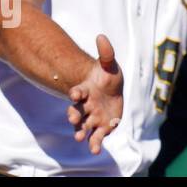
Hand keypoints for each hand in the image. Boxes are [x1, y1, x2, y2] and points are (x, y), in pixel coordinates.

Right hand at [66, 34, 123, 155]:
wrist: (112, 90)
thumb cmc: (108, 77)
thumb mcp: (110, 64)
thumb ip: (106, 52)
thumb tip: (101, 35)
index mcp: (85, 91)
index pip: (78, 92)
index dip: (76, 92)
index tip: (75, 93)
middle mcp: (85, 106)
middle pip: (77, 111)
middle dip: (75, 115)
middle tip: (74, 118)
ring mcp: (91, 117)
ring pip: (83, 126)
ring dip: (81, 131)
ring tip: (80, 138)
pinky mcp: (100, 127)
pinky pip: (95, 136)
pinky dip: (94, 143)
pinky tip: (95, 150)